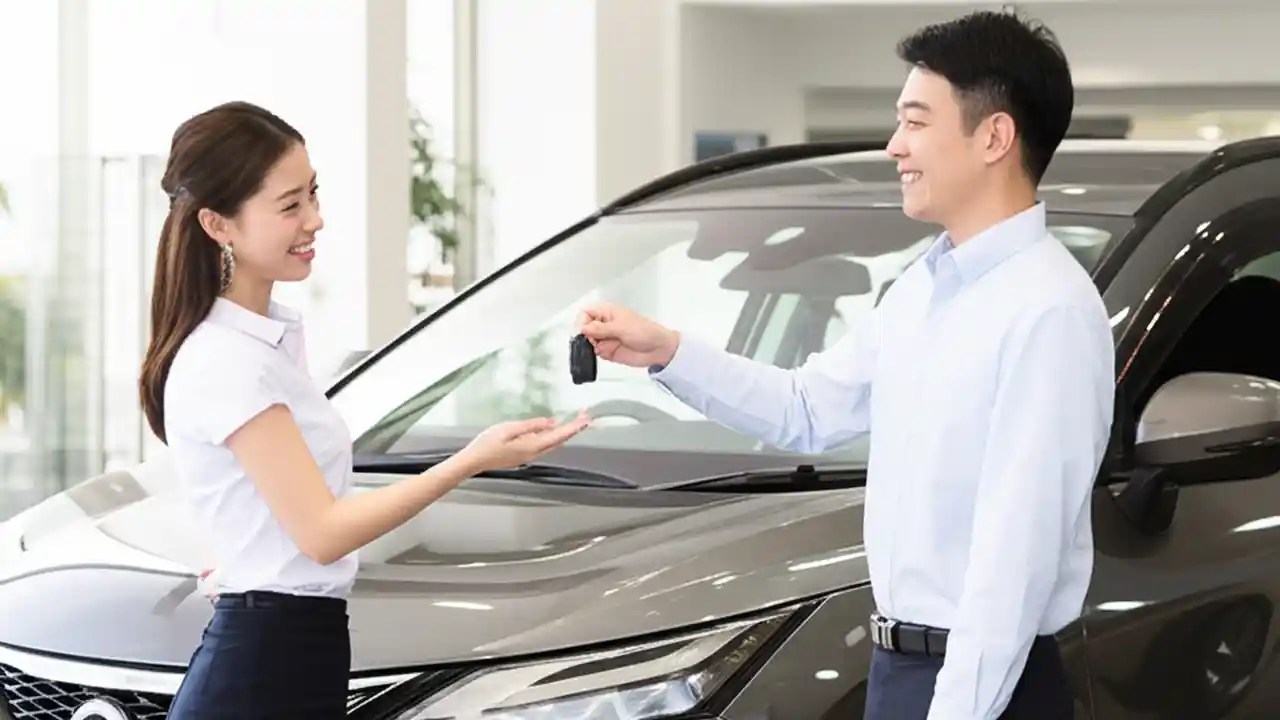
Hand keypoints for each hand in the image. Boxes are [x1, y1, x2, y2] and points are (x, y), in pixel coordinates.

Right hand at [459, 411, 590, 472]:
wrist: (474, 460)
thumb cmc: (488, 443)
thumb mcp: (509, 428)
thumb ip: (531, 425)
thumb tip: (551, 422)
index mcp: (533, 446)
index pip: (560, 435)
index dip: (574, 426)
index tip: (587, 418)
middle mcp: (535, 453)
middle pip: (560, 440)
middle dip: (574, 428)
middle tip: (585, 416)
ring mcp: (530, 455)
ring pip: (554, 443)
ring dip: (565, 432)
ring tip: (575, 421)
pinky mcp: (524, 454)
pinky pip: (545, 444)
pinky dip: (554, 435)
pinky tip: (554, 429)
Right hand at [577, 302, 679, 368]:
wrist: (658, 349)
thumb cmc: (646, 332)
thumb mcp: (621, 327)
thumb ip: (601, 328)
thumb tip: (584, 328)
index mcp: (608, 312)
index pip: (586, 313)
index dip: (582, 321)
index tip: (584, 331)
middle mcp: (605, 324)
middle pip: (584, 328)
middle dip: (585, 335)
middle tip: (592, 341)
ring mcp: (606, 338)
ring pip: (588, 341)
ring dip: (590, 346)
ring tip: (600, 348)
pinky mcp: (608, 351)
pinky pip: (595, 353)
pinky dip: (595, 354)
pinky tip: (604, 353)